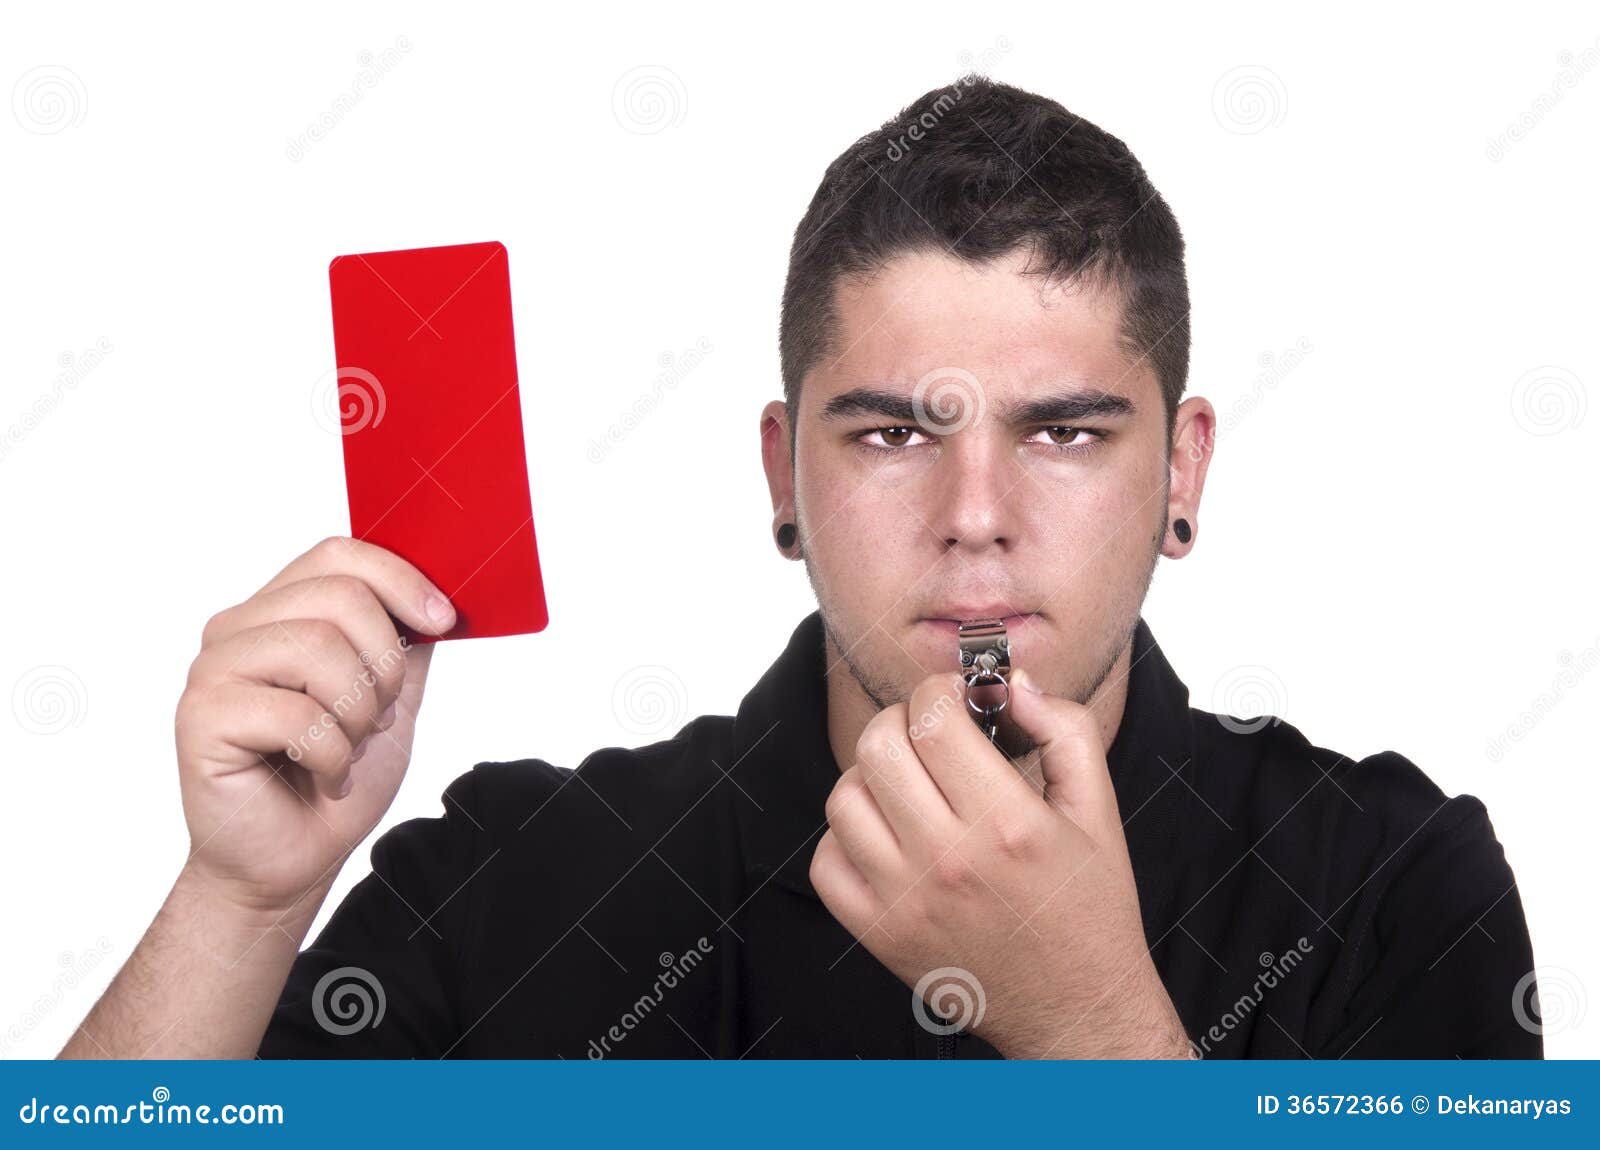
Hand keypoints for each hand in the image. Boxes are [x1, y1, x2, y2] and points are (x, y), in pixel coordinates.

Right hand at [174, 536, 456, 916]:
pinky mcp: (200, 718)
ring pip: (317, 647)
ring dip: (358, 712)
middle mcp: (237, 630)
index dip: (400, 579)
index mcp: (278, 612)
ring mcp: (212, 671)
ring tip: (347, 747)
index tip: (444, 621)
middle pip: (339, 596)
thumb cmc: (335, 779)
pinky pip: (295, 714)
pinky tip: (323, 776)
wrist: (294, 860)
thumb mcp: (394, 699)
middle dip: (385, 664)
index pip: (338, 554)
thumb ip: (407, 641)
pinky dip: (331, 754)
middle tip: (380, 715)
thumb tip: (437, 592)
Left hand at [809, 667, 1191, 1058]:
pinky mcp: (878, 934)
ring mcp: (903, 901)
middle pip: (878, 745)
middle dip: (901, 721)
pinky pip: (826, 861)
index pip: (933, 716)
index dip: (940, 690)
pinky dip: (846, 837)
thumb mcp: (1099, 809)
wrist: (1078, 1011)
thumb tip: (1012, 684)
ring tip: (909, 784)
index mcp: (1005, 822)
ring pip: (844, 797)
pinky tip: (887, 835)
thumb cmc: (1090, 909)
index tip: (957, 699)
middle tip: (929, 734)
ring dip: (873, 776)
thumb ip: (1063, 730)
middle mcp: (946, 860)